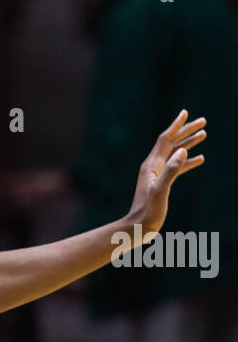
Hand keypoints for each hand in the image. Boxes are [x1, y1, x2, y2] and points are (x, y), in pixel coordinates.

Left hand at [127, 110, 206, 238]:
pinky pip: (176, 167)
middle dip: (186, 131)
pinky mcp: (161, 183)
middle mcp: (153, 166)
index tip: (186, 113)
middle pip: (171, 143)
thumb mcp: (161, 191)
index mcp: (152, 165)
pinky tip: (200, 159)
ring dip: (189, 143)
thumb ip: (171, 171)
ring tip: (204, 134)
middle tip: (203, 121)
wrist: (137, 228)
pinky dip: (188, 161)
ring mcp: (157, 174)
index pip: (165, 140)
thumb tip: (183, 151)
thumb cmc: (148, 212)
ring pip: (175, 153)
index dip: (176, 126)